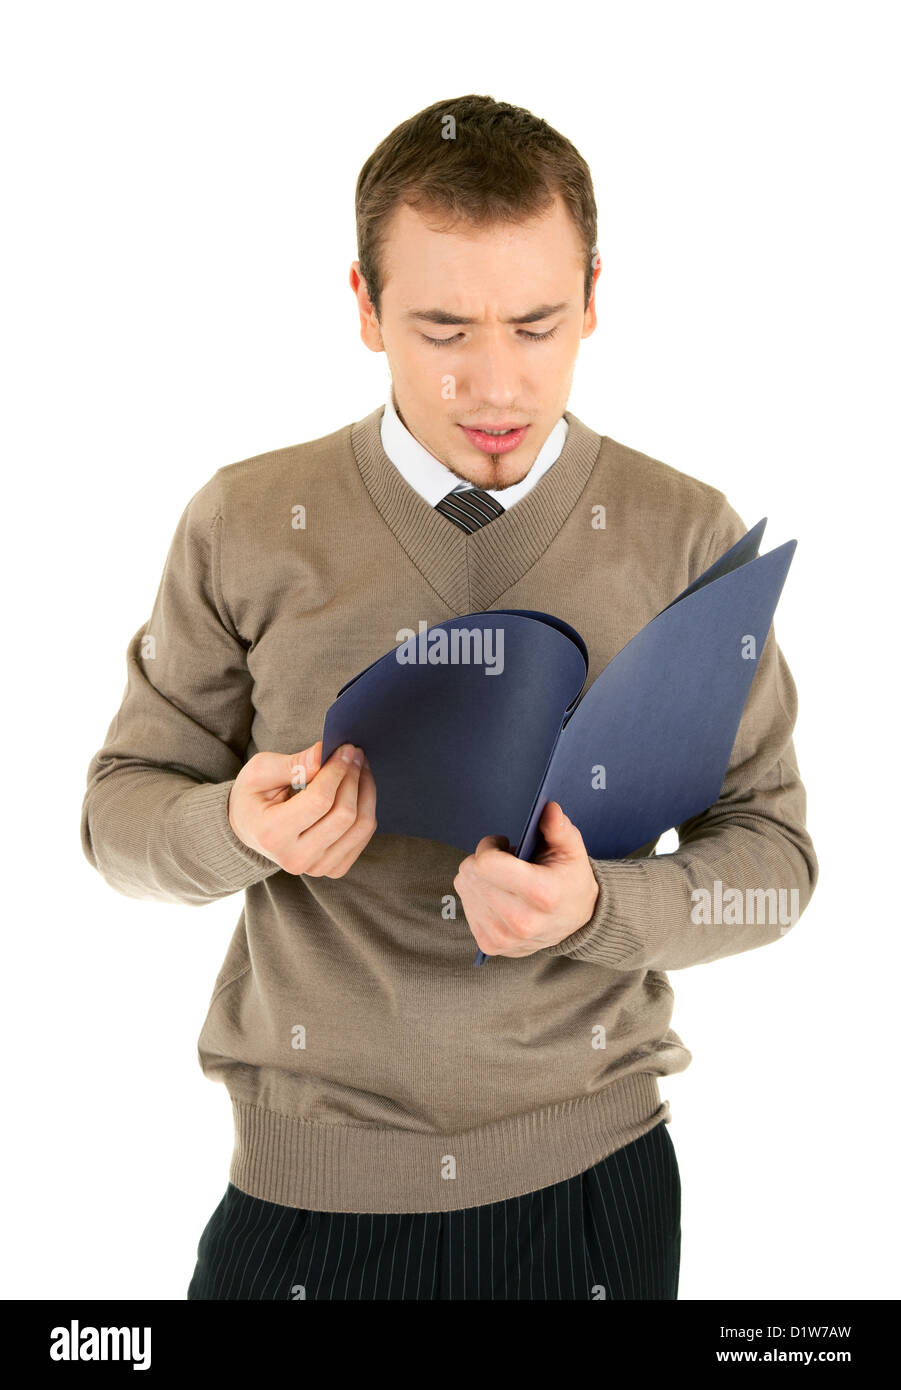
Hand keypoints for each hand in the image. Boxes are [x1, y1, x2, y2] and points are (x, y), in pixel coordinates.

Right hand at [227, 740, 376, 876]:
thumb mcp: (260, 772)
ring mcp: (316, 867)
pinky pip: (363, 837)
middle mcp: (295, 858)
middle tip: (354, 753)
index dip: (337, 771)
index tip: (345, 748)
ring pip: (361, 827)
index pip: (319, 801)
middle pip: (344, 815)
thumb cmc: (253, 797)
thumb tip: (323, 754)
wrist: (249, 828)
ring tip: (360, 767)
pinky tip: (359, 789)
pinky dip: (367, 809)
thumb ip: (292, 764)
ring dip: (366, 791)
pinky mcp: (333, 869)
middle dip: (354, 777)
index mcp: (272, 834)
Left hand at [453, 801, 599, 957]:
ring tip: (504, 880)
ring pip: (464, 888)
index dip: (489, 846)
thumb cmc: (570, 880)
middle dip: (482, 860)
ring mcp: (503, 936)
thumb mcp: (573, 851)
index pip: (486, 864)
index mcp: (541, 894)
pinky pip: (464, 906)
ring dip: (478, 877)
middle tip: (505, 862)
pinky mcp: (489, 945)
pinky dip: (477, 895)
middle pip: (470, 874)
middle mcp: (521, 921)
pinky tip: (498, 896)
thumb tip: (548, 808)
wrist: (575, 923)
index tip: (504, 844)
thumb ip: (560, 828)